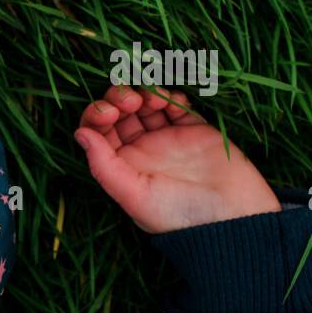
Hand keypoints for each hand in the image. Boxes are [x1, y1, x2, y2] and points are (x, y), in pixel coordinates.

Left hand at [74, 85, 280, 233]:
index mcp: (121, 166)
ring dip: (142, 94)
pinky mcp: (195, 130)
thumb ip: (104, 165)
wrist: (232, 219)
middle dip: (118, 98)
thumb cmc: (178, 215)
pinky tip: (170, 103)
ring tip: (149, 99)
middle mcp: (141, 150)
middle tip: (129, 101)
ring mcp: (168, 138)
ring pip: (146, 105)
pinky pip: (177, 106)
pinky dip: (170, 97)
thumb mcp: (133, 195)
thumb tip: (80, 133)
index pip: (98, 132)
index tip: (108, 113)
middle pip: (119, 114)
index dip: (97, 115)